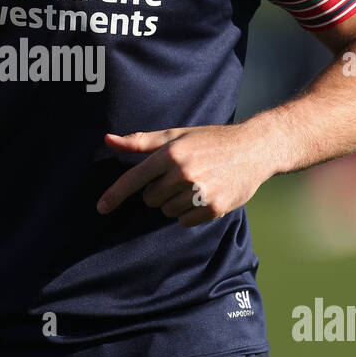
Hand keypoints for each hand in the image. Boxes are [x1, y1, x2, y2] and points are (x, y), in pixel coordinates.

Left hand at [95, 123, 272, 226]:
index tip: (101, 208)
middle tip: (179, 176)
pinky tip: (203, 196)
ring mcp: (199, 193)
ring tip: (195, 184)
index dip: (115, 194)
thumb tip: (107, 140)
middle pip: (150, 198)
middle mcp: (183, 173)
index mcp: (171, 154)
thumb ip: (141, 141)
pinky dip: (189, 213)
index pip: (135, 178)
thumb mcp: (176, 135)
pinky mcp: (214, 208)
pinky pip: (184, 221)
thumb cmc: (210, 140)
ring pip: (167, 211)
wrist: (254, 148)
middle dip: (158, 190)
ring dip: (174, 202)